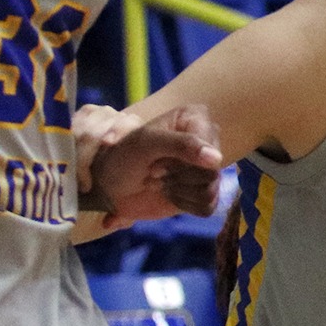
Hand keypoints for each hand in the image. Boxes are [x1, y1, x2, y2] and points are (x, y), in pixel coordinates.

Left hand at [85, 104, 222, 228]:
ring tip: (158, 182)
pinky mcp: (204, 192)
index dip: (183, 162)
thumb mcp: (147, 143)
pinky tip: (168, 194)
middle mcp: (207, 141)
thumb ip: (182, 144)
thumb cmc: (123, 157)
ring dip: (177, 191)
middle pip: (211, 171)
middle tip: (154, 172)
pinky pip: (207, 206)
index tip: (156, 161)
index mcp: (198, 119)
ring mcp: (207, 168)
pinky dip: (183, 204)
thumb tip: (217, 159)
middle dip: (178, 177)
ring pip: (210, 190)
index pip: (209, 150)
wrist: (108, 186)